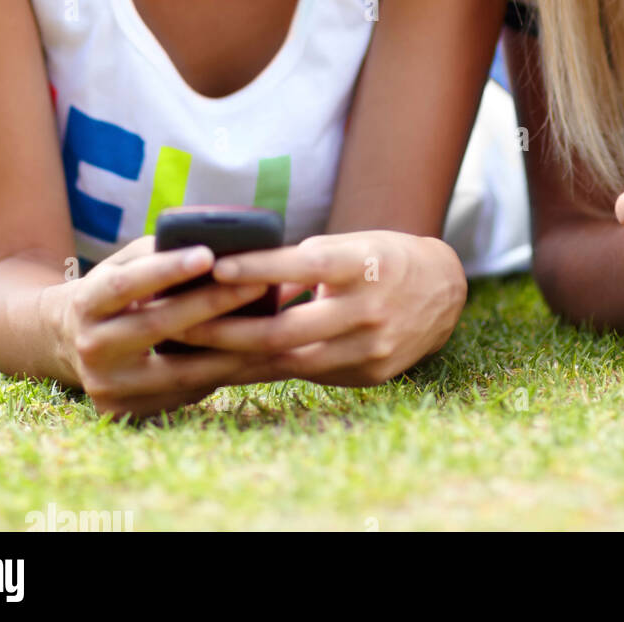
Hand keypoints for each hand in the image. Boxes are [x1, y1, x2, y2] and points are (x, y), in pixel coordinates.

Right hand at [60, 236, 283, 419]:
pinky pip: (186, 394)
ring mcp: (109, 387)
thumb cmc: (119, 291)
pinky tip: (260, 358)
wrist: (75, 343)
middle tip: (259, 283)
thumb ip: (160, 251)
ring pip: (179, 371)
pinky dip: (224, 375)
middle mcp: (92, 348)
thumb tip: (220, 242)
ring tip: (274, 326)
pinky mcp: (129, 412)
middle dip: (212, 304)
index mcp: (87, 303)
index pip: (126, 284)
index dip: (167, 270)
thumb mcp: (125, 264)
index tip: (208, 254)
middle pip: (157, 327)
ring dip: (230, 350)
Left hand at [172, 230, 468, 387]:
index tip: (216, 267)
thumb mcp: (350, 246)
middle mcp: (370, 310)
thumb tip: (237, 277)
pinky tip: (233, 368)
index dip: (261, 268)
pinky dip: (270, 371)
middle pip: (288, 330)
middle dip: (227, 331)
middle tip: (180, 325)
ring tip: (193, 356)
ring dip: (238, 360)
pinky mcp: (371, 376)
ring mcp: (372, 349)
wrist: (443, 290)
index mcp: (365, 264)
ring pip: (292, 362)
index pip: (306, 265)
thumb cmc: (381, 258)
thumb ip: (301, 264)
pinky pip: (310, 376)